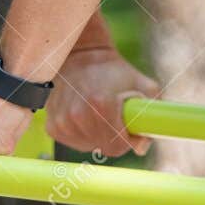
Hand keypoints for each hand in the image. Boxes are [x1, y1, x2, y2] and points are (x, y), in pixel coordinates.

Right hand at [45, 46, 161, 156]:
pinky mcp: (52, 126)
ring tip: (97, 110)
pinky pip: (74, 141)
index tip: (128, 126)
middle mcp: (78, 115)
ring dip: (96, 134)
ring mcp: (62, 122)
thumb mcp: (143, 85)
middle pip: (103, 147)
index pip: (117, 146)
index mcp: (101, 106)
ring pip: (88, 146)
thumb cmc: (115, 71)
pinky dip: (81, 132)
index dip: (127, 139)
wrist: (81, 56)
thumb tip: (141, 148)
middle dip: (113, 136)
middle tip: (114, 115)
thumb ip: (152, 115)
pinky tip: (83, 113)